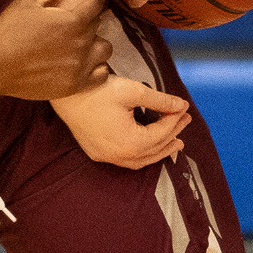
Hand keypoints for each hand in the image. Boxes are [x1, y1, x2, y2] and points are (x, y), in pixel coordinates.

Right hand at [0, 0, 111, 99]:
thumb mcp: (28, 2)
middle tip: (78, 21)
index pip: (97, 4)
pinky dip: (97, 67)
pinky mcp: (75, 85)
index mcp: (72, 21)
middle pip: (100, 27)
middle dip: (91, 21)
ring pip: (104, 51)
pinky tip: (84, 63)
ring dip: (96, 44)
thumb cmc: (9, 32)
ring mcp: (80, 67)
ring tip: (82, 43)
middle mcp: (81, 44)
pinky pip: (101, 75)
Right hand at [52, 75, 192, 167]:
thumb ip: (160, 101)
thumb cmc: (99, 91)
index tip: (184, 107)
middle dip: (172, 134)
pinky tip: (148, 148)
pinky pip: (126, 161)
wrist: (66, 93)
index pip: (161, 133)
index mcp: (131, 142)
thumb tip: (181, 105)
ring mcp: (107, 157)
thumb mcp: (134, 91)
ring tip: (175, 143)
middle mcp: (120, 156)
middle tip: (185, 121)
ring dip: (160, 151)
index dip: (175, 119)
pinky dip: (142, 155)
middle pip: (154, 149)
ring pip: (141, 160)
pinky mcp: (98, 153)